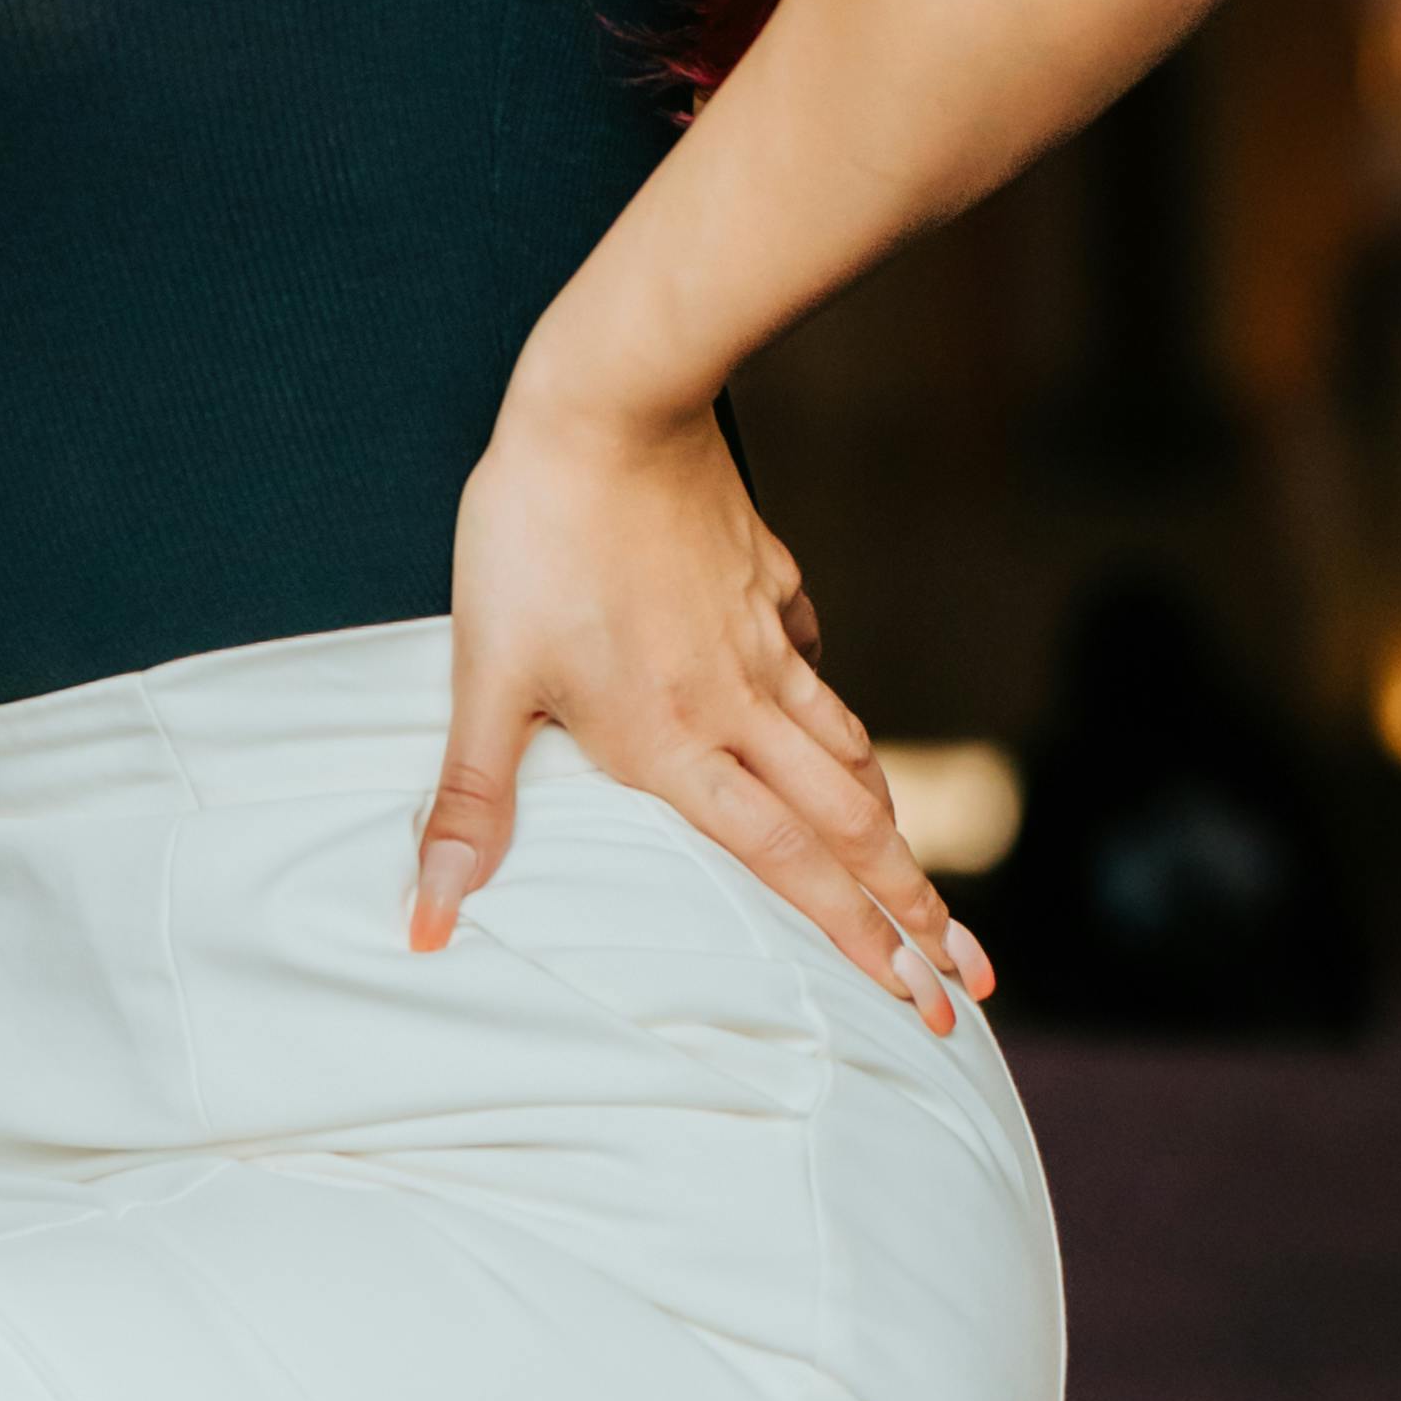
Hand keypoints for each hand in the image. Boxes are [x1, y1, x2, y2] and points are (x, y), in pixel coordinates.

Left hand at [413, 395, 990, 1030]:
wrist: (608, 404)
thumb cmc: (535, 540)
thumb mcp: (485, 681)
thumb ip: (470, 805)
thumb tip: (429, 919)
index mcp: (674, 744)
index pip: (790, 867)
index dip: (861, 938)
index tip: (924, 996)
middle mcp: (737, 705)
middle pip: (849, 825)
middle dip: (916, 907)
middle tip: (972, 974)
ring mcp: (760, 640)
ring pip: (845, 751)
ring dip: (890, 824)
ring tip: (925, 880)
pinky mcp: (765, 579)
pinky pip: (811, 660)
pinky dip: (831, 709)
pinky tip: (830, 722)